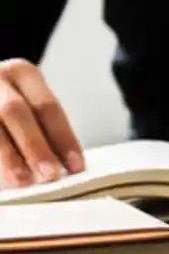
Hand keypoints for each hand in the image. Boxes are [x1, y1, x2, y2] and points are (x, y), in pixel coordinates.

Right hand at [0, 59, 83, 187]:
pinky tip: (3, 177)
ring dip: (7, 156)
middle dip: (34, 145)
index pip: (47, 107)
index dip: (63, 138)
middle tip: (50, 175)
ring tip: (22, 181)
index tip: (76, 167)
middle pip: (16, 112)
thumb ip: (41, 129)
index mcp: (22, 73)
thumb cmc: (11, 110)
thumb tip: (61, 165)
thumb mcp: (28, 105)